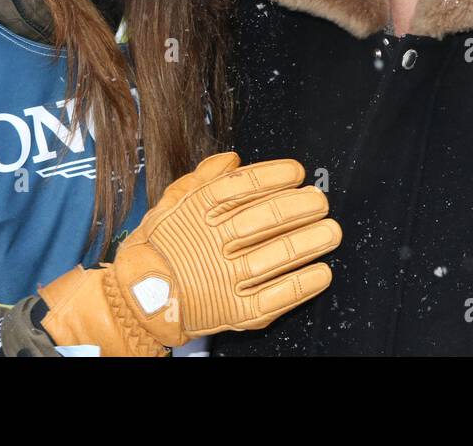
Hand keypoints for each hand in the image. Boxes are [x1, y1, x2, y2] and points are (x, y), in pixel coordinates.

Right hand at [38, 152, 340, 354]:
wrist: (140, 298)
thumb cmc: (160, 246)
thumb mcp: (173, 202)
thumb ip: (204, 177)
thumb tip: (234, 159)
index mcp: (200, 212)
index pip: (245, 186)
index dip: (276, 176)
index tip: (298, 172)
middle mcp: (215, 243)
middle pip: (268, 219)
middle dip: (302, 206)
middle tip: (321, 200)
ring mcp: (227, 279)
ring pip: (278, 256)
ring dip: (311, 242)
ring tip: (332, 231)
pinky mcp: (236, 311)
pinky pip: (276, 296)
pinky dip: (303, 284)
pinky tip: (322, 272)